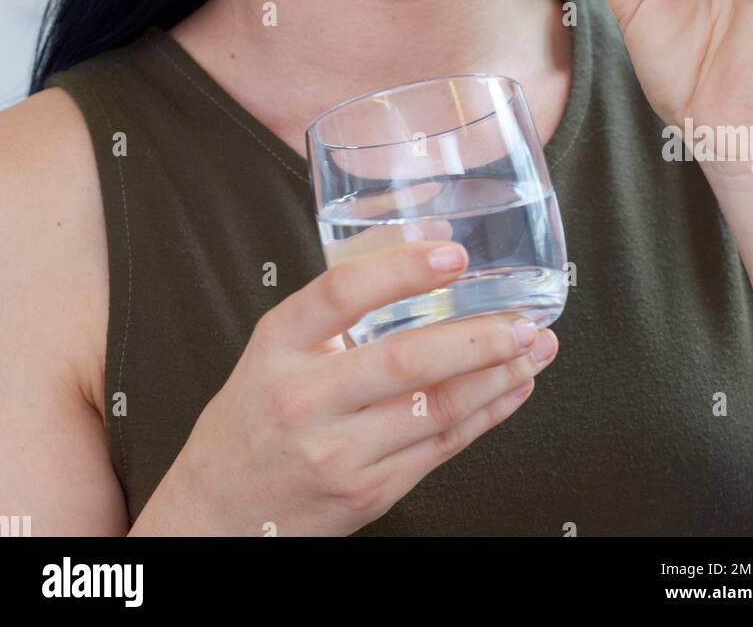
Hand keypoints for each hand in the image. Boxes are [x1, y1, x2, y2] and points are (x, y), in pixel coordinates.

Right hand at [163, 240, 557, 535]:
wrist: (217, 511)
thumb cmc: (255, 415)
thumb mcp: (277, 346)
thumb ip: (340, 304)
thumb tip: (426, 240)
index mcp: (278, 345)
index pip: (341, 294)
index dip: (402, 268)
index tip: (452, 251)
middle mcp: (304, 399)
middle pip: (403, 360)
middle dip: (477, 338)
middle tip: (523, 318)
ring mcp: (336, 452)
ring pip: (435, 410)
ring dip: (497, 377)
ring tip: (534, 348)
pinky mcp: (366, 493)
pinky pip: (440, 449)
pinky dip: (486, 415)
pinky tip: (512, 389)